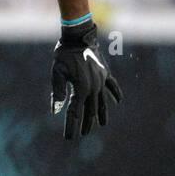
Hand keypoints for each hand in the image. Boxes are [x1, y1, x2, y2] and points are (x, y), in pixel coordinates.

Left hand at [50, 19, 121, 139]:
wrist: (78, 37)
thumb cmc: (63, 55)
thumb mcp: (57, 73)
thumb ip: (58, 92)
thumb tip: (56, 111)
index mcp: (80, 89)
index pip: (75, 113)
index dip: (71, 126)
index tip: (69, 138)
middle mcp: (93, 87)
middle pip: (90, 111)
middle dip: (86, 124)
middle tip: (82, 134)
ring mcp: (101, 80)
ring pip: (102, 102)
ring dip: (101, 114)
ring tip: (101, 125)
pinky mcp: (105, 72)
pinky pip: (112, 86)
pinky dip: (115, 94)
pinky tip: (118, 102)